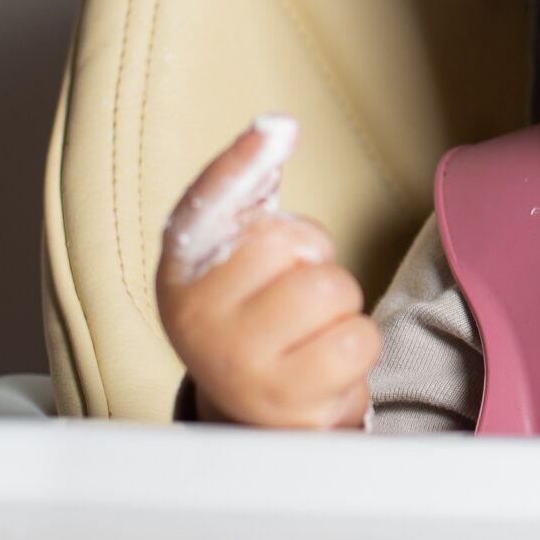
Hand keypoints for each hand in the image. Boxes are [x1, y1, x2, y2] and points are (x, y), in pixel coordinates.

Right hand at [156, 116, 378, 428]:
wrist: (255, 412)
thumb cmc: (255, 318)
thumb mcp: (240, 263)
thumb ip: (252, 196)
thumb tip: (277, 128)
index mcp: (182, 271)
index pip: (209, 205)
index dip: (241, 163)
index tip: (276, 129)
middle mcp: (197, 316)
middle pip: (292, 243)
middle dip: (317, 260)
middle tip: (298, 291)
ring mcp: (237, 361)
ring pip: (332, 290)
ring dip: (342, 306)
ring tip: (312, 330)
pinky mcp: (284, 399)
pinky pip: (356, 340)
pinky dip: (357, 347)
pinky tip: (324, 364)